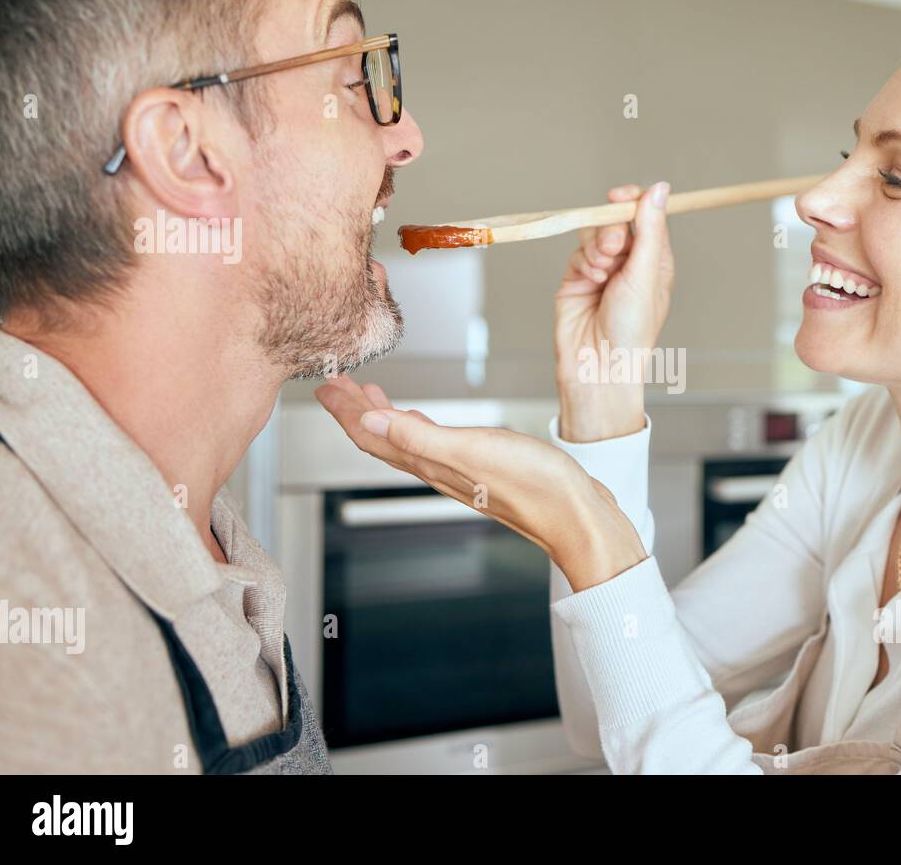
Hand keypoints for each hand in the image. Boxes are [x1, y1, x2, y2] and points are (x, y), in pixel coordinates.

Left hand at [314, 375, 646, 590]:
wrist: (575, 514)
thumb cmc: (534, 485)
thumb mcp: (472, 451)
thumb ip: (418, 437)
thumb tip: (368, 420)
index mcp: (431, 464)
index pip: (374, 436)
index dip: (345, 411)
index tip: (325, 386)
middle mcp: (439, 468)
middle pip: (384, 437)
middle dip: (357, 411)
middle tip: (337, 385)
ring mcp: (460, 469)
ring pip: (407, 441)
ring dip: (385, 417)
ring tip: (370, 396)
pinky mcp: (482, 465)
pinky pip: (434, 443)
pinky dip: (418, 426)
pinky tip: (425, 422)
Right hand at [554, 182, 674, 441]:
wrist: (598, 365)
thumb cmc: (631, 331)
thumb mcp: (645, 275)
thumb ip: (649, 230)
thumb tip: (659, 189)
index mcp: (654, 261)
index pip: (646, 216)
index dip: (634, 202)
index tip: (621, 196)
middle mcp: (629, 263)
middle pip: (616, 220)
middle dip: (612, 229)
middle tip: (613, 249)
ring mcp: (602, 270)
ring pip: (594, 233)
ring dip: (596, 247)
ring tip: (602, 273)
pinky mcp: (577, 278)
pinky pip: (577, 252)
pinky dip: (583, 262)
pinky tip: (590, 281)